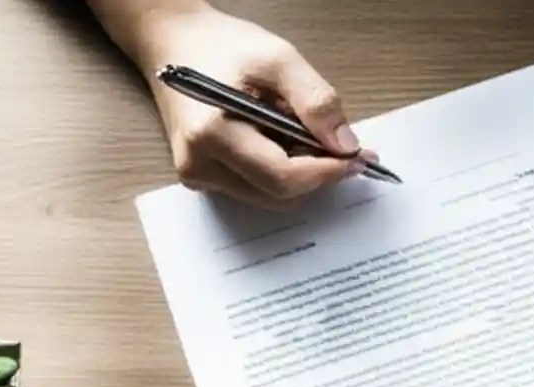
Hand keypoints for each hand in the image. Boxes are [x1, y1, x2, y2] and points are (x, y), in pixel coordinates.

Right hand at [121, 4, 368, 208]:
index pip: (282, 176)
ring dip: (300, 173)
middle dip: (318, 173)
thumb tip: (345, 145)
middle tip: (342, 146)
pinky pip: (256, 188)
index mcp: (212, 133)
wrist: (175, 43)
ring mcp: (198, 175)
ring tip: (302, 132)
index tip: (357, 158)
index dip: (326, 172)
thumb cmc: (223, 46)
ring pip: (270, 197)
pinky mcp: (202, 177)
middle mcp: (199, 164)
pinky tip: (280, 139)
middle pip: (279, 194)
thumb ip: (315, 101)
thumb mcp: (278, 58)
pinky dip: (280, 170)